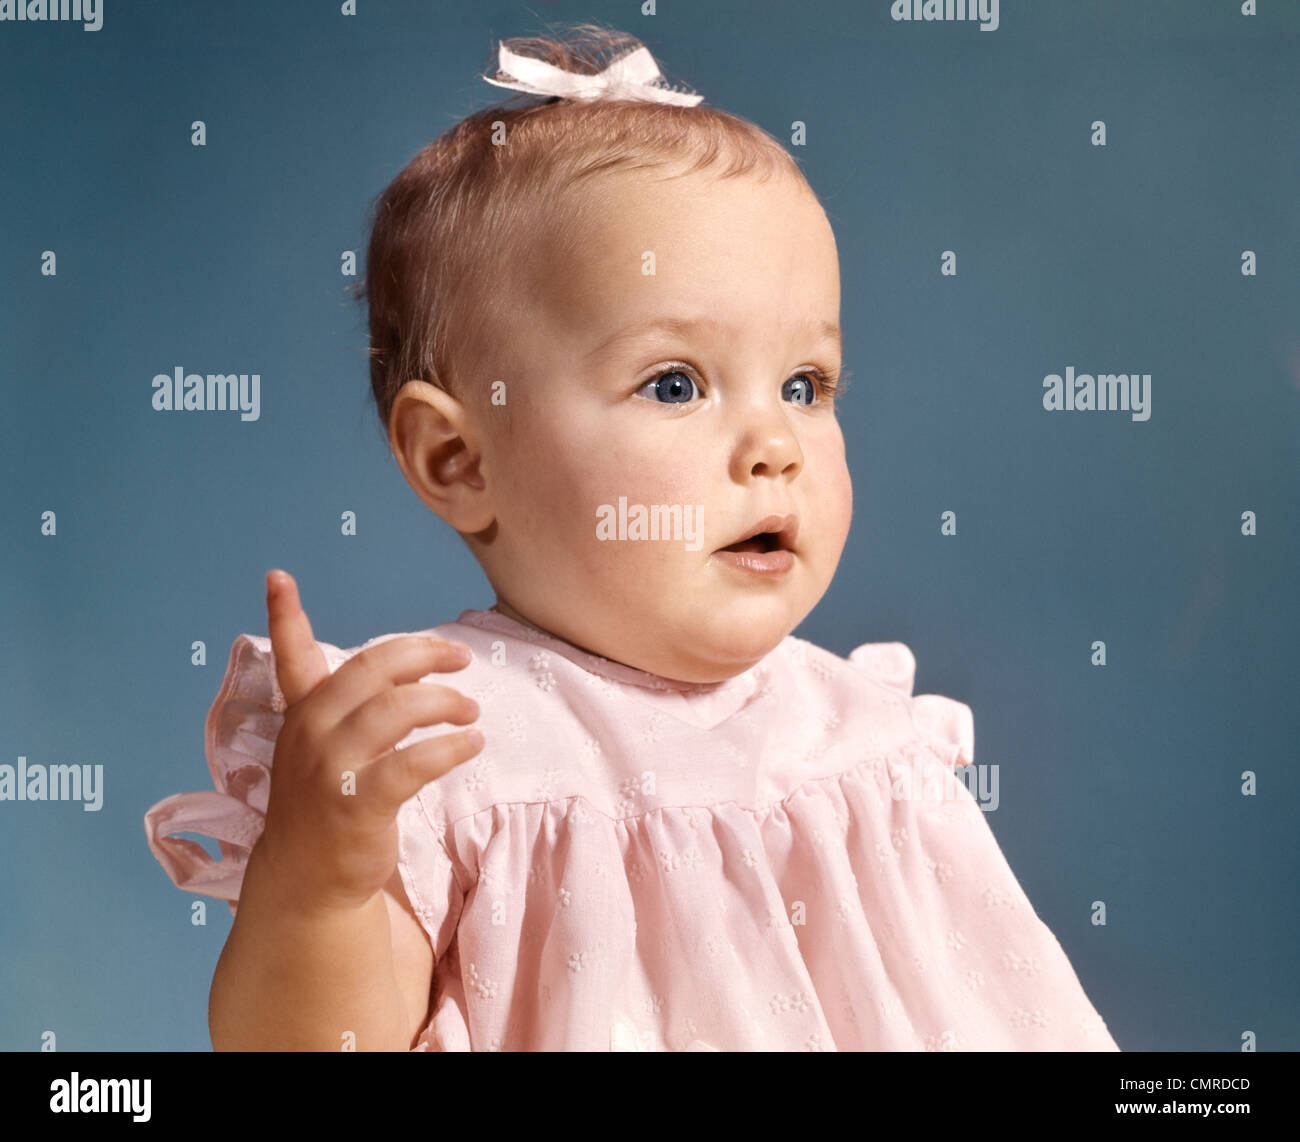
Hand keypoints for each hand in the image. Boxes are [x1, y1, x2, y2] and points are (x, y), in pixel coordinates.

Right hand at [253, 569, 482, 913]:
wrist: (308, 880)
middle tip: (460, 657)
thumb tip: (403, 665)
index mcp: (302, 714)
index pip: (291, 658)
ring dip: (444, 703)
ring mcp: (330, 769)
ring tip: (470, 711)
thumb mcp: (322, 747)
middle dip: (422, 655)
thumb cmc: (327, 802)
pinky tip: (470, 744)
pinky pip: (412, 763)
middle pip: (372, 670)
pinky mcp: (356, 805)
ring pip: (397, 710)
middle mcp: (310, 734)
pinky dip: (449, 748)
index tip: (279, 575)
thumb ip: (346, 704)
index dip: (283, 615)